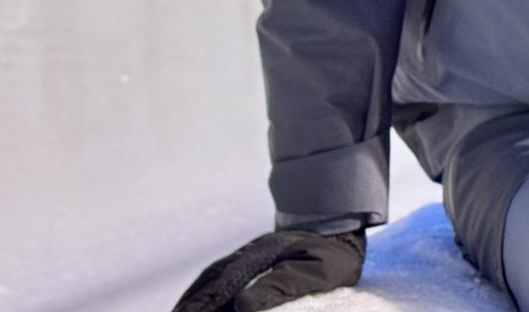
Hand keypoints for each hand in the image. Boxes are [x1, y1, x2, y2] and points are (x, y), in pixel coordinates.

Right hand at [171, 228, 364, 310]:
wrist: (338, 224)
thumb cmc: (333, 254)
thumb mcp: (317, 272)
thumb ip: (282, 286)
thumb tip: (242, 306)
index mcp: (261, 261)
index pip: (222, 291)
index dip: (202, 307)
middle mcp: (247, 257)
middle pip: (210, 287)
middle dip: (190, 306)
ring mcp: (246, 256)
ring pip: (209, 281)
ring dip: (191, 300)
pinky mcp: (249, 258)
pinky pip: (217, 276)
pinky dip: (201, 290)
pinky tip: (194, 302)